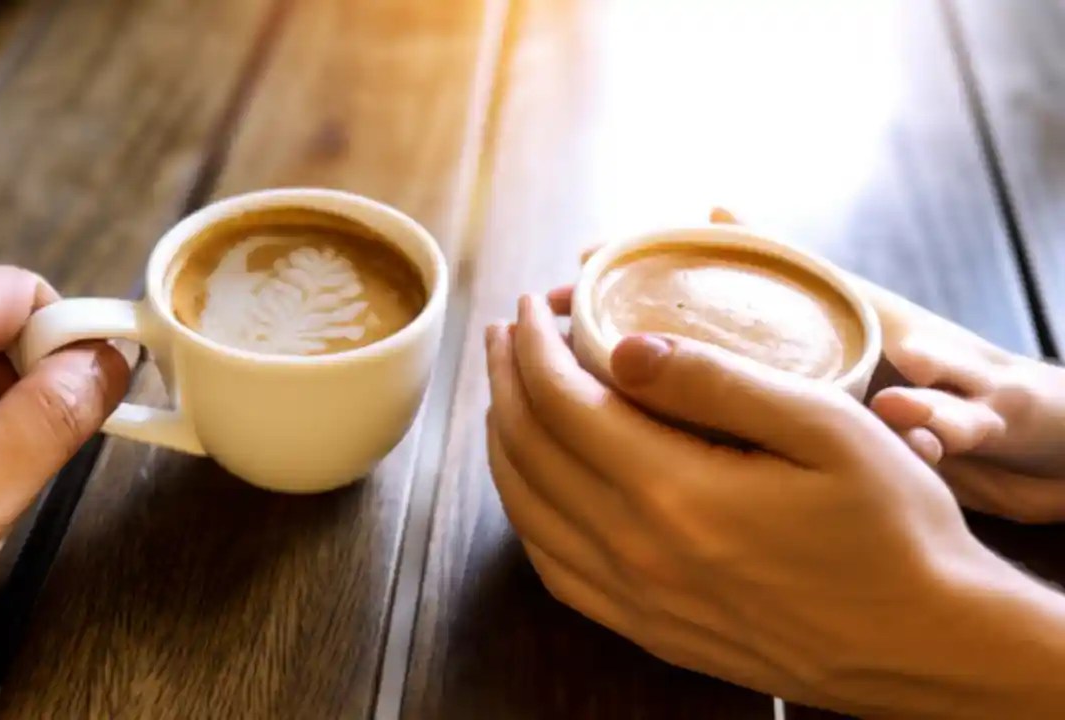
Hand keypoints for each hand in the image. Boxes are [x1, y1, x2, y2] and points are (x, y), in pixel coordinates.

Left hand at [485, 294, 1064, 717]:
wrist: (926, 643)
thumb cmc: (893, 528)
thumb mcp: (824, 426)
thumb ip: (715, 380)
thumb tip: (626, 346)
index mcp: (673, 492)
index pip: (560, 402)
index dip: (533, 344)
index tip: (533, 305)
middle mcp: (636, 552)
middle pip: (528, 450)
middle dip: (506, 379)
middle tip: (507, 332)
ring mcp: (636, 599)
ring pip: (526, 511)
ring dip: (505, 442)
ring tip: (507, 393)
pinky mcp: (648, 629)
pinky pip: (554, 568)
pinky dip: (526, 514)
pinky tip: (535, 486)